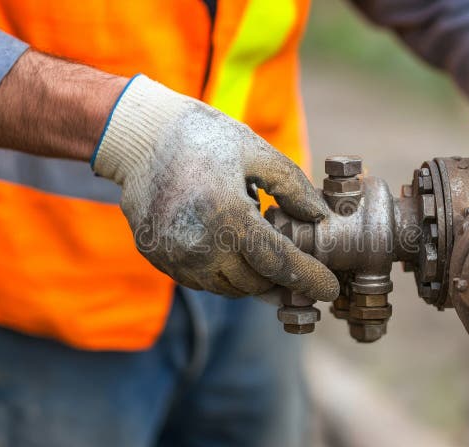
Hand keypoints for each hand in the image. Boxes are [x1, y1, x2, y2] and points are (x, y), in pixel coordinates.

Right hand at [92, 75, 339, 300]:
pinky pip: (200, 279)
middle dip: (279, 278)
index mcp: (229, 217)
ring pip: (227, 287)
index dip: (308, 278)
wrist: (139, 136)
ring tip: (259, 251)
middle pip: (254, 283)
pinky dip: (221, 271)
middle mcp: (200, 246)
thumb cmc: (203, 138)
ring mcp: (174, 256)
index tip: (329, 289)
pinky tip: (227, 246)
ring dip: (250, 277)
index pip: (278, 263)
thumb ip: (293, 186)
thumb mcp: (256, 151)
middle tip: (294, 263)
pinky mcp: (157, 258)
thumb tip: (319, 217)